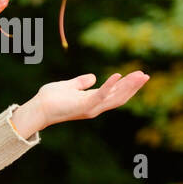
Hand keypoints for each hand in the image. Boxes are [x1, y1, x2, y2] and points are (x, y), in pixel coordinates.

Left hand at [16, 70, 149, 134]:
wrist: (37, 108)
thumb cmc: (50, 98)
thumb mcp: (69, 86)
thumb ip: (81, 82)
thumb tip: (93, 77)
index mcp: (92, 101)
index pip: (115, 93)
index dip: (128, 85)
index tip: (139, 75)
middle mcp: (94, 106)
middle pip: (119, 96)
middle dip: (133, 86)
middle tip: (145, 75)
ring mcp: (90, 108)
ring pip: (115, 97)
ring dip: (128, 86)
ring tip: (139, 75)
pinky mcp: (83, 106)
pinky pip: (100, 95)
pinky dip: (110, 85)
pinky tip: (118, 75)